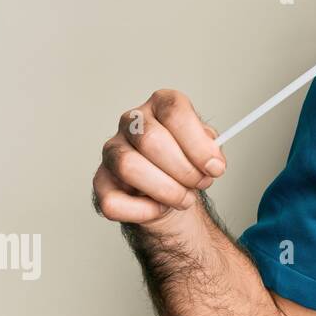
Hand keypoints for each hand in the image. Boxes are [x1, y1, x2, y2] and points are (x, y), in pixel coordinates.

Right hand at [92, 89, 225, 227]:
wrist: (172, 190)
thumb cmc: (188, 162)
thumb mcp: (207, 150)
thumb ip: (211, 151)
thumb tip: (212, 163)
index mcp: (160, 104)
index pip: (174, 112)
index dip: (197, 144)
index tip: (214, 168)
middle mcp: (131, 122)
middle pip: (151, 140)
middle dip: (183, 170)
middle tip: (200, 183)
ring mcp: (112, 150)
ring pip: (129, 167)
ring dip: (165, 190)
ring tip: (183, 198)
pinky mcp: (101, 181)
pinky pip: (113, 201)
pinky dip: (143, 210)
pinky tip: (159, 208)